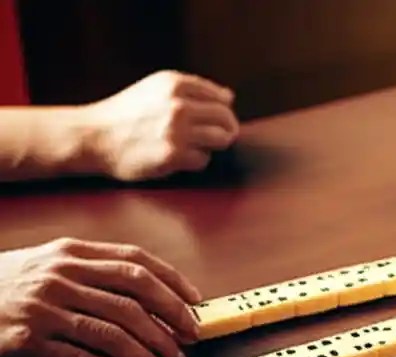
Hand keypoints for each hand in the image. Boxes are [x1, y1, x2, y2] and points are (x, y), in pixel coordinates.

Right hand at [0, 238, 201, 356]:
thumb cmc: (3, 287)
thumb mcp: (44, 264)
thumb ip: (88, 270)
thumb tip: (147, 292)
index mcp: (69, 253)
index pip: (136, 262)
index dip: (173, 285)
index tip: (196, 306)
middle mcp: (59, 276)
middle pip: (134, 298)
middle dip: (170, 324)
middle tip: (188, 345)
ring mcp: (43, 308)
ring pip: (114, 332)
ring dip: (147, 354)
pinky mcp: (27, 340)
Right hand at [81, 70, 238, 180]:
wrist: (93, 137)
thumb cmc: (127, 113)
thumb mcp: (155, 89)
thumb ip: (191, 89)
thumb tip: (229, 96)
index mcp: (174, 84)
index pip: (221, 97)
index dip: (222, 111)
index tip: (211, 119)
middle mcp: (178, 104)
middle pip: (226, 118)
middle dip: (225, 129)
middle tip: (212, 137)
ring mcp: (176, 130)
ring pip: (221, 139)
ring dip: (211, 145)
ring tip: (193, 146)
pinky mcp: (173, 155)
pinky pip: (203, 159)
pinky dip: (195, 161)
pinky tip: (177, 157)